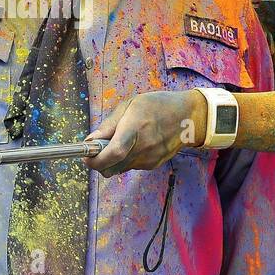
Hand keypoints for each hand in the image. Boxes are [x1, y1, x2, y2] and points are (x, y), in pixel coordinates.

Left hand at [86, 90, 208, 176]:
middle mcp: (142, 148)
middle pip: (111, 168)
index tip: (86, 156)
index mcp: (134, 129)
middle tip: (96, 151)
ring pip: (120, 169)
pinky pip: (131, 167)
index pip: (113, 153)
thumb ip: (109, 125)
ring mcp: (149, 159)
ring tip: (119, 142)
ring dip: (112, 161)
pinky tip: (134, 145)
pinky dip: (126, 159)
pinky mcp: (153, 165)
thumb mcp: (130, 105)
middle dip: (99, 163)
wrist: (188, 117)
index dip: (96, 160)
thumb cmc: (157, 106)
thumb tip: (91, 141)